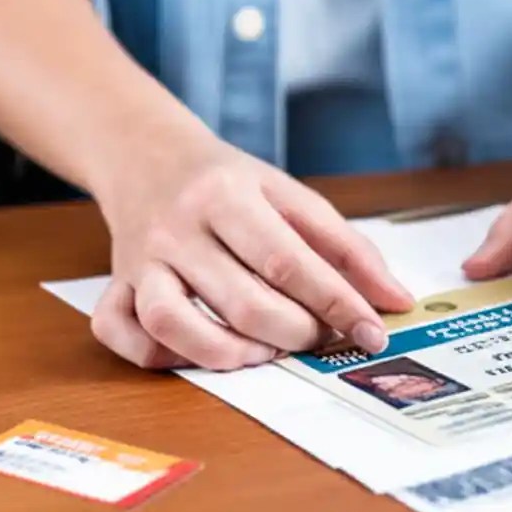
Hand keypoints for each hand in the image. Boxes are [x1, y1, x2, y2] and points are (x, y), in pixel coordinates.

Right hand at [90, 138, 412, 369]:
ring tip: (265, 351)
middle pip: (243, 303)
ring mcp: (139, 261)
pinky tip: (201, 351)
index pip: (289, 262)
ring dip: (231, 354)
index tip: (373, 333)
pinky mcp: (115, 286)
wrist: (145, 156)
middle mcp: (178, 229)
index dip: (338, 305)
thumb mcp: (293, 198)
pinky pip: (122, 334)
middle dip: (295, 333)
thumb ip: (348, 249)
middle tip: (316, 336)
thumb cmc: (230, 184)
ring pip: (174, 325)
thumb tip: (396, 301)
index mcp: (227, 195)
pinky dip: (160, 356)